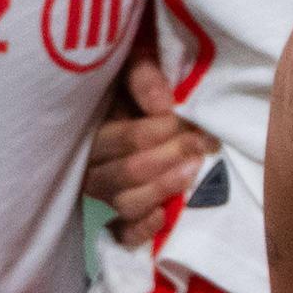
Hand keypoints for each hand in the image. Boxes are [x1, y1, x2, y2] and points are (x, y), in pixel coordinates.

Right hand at [85, 54, 218, 243]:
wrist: (137, 94)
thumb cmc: (140, 76)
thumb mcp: (136, 60)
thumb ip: (144, 76)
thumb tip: (163, 106)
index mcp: (91, 127)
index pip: (124, 139)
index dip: (160, 132)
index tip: (190, 122)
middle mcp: (93, 163)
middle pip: (125, 173)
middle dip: (168, 158)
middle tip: (201, 144)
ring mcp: (106, 190)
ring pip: (125, 202)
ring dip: (161, 189)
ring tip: (194, 172)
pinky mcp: (120, 212)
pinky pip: (122, 233)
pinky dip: (140, 230)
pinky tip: (163, 216)